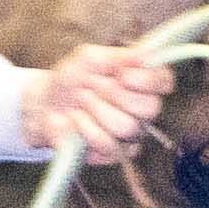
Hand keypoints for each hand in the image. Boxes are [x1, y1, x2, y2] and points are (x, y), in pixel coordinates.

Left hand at [17, 41, 180, 155]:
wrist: (44, 105)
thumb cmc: (70, 79)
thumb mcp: (88, 58)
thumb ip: (116, 55)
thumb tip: (143, 55)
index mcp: (142, 81)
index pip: (164, 81)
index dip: (149, 79)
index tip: (123, 74)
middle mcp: (142, 108)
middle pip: (150, 108)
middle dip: (115, 95)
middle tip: (94, 87)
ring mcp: (130, 133)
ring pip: (127, 127)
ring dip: (96, 111)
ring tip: (82, 103)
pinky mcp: (114, 153)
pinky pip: (109, 145)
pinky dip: (86, 130)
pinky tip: (77, 122)